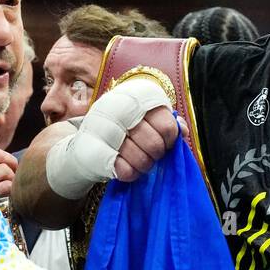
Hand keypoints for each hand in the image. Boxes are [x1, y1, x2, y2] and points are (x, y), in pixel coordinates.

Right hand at [44, 76, 177, 198]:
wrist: (87, 141)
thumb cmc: (125, 129)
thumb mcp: (147, 117)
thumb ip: (167, 121)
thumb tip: (182, 131)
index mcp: (134, 96)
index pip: (167, 125)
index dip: (170, 139)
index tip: (164, 141)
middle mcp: (116, 108)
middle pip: (155, 144)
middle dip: (157, 154)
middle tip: (151, 153)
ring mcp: (102, 129)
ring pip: (141, 159)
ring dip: (144, 165)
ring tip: (140, 161)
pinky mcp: (93, 152)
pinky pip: (125, 171)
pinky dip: (131, 173)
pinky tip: (127, 167)